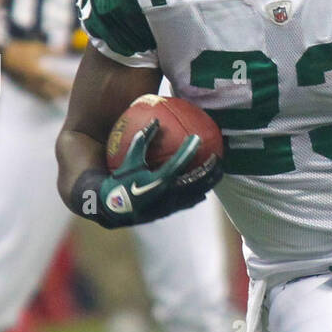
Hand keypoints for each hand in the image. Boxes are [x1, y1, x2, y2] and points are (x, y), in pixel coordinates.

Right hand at [2, 41, 72, 100]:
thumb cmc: (19, 49)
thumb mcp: (37, 47)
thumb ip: (52, 51)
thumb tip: (64, 51)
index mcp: (39, 73)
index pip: (58, 82)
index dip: (68, 85)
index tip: (76, 85)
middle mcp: (35, 83)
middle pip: (54, 93)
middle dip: (63, 93)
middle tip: (73, 91)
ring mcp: (29, 88)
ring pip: (47, 97)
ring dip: (56, 97)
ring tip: (65, 95)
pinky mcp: (24, 89)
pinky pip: (39, 97)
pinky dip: (47, 97)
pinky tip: (52, 96)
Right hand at [94, 121, 221, 226]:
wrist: (112, 209)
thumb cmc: (118, 181)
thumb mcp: (129, 159)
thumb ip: (142, 140)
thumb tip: (155, 120)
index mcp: (157, 181)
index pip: (178, 163)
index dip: (189, 150)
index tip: (198, 138)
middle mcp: (167, 194)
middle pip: (196, 181)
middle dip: (210, 169)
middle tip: (220, 156)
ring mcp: (171, 205)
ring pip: (197, 193)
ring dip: (209, 182)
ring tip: (220, 171)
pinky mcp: (170, 211)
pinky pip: (189, 201)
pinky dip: (199, 192)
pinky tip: (205, 186)